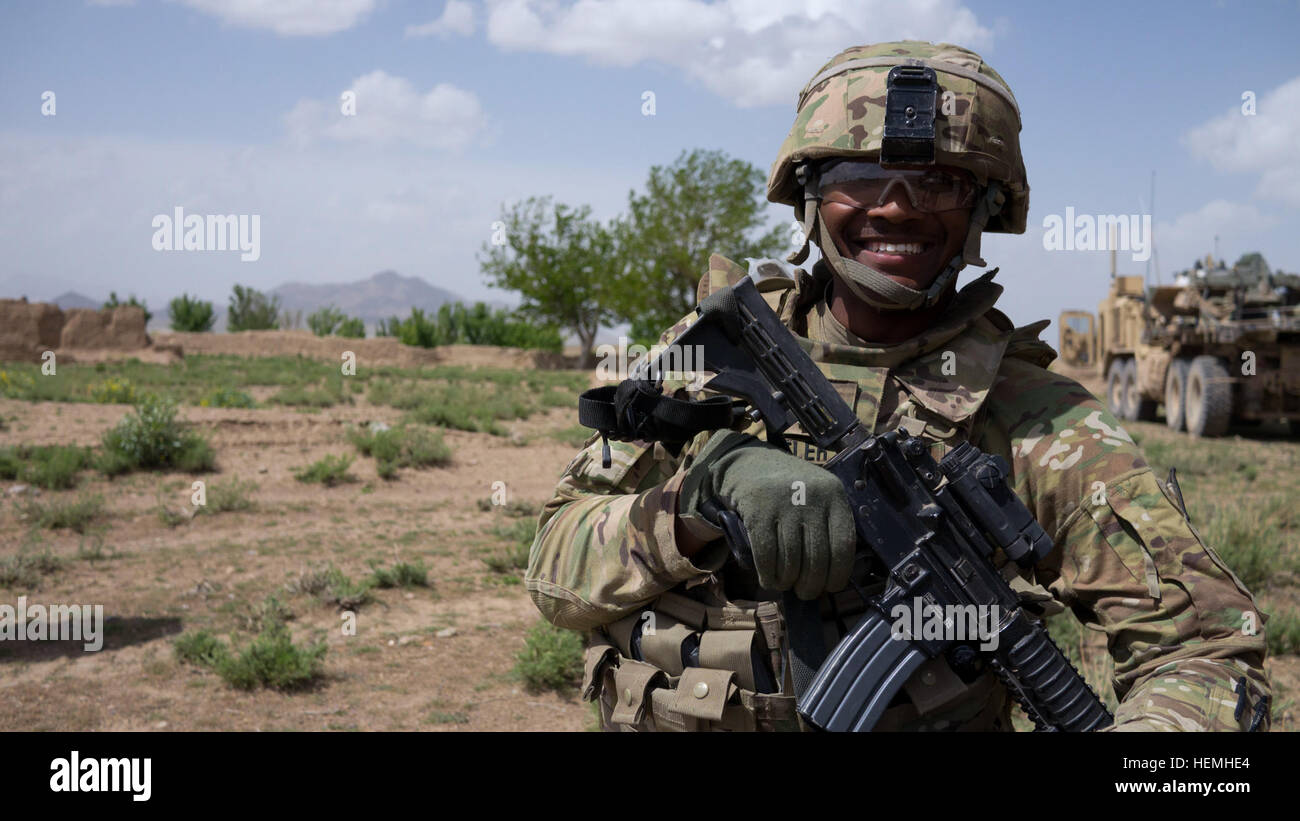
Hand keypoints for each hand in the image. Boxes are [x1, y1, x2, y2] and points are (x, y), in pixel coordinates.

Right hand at [678, 430, 855, 598]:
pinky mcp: (757, 511)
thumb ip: (829, 526)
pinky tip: (769, 579)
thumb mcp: (818, 495)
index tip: (831, 587)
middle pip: (817, 559)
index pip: (843, 546)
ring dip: (788, 582)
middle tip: (806, 593)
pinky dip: (768, 575)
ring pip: (791, 561)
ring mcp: (783, 504)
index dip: (838, 574)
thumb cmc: (790, 488)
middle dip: (811, 585)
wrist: (749, 463)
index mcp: (834, 495)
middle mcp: (812, 498)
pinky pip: (766, 556)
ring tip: (787, 584)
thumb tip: (832, 577)